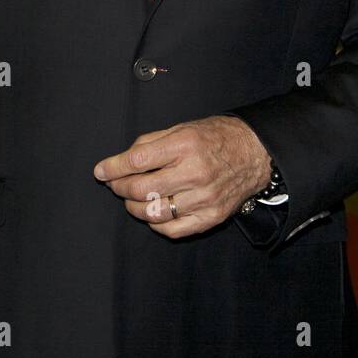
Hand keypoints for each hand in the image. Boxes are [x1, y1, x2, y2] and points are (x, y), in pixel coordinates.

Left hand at [94, 115, 271, 238]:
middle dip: (120, 188)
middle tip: (116, 184)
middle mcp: (195, 173)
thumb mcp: (183, 128)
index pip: (138, 161)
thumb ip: (151, 143)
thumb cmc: (216, 138)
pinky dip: (155, 224)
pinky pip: (172, 229)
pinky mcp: (211, 217)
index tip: (101, 171)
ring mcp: (204, 198)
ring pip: (153, 213)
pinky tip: (153, 212)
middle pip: (142, 189)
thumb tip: (121, 160)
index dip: (113, 168)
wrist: (256, 153)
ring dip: (134, 207)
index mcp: (185, 145)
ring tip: (133, 199)